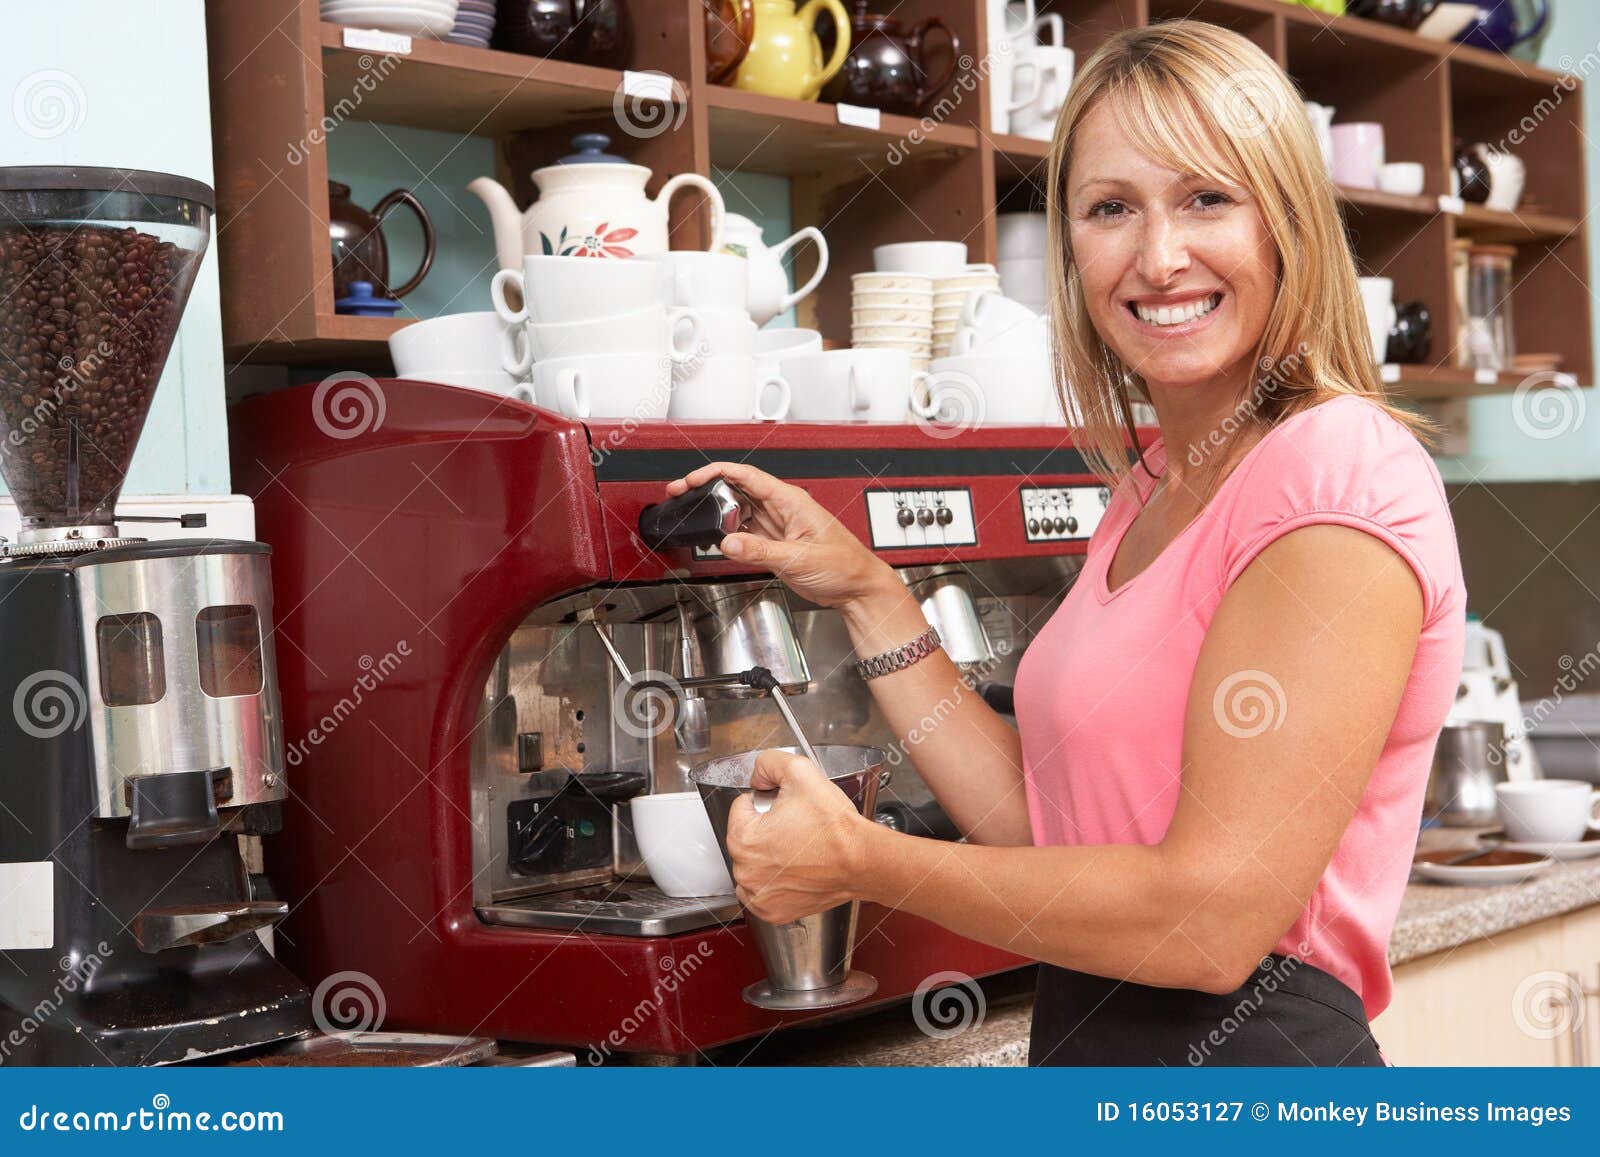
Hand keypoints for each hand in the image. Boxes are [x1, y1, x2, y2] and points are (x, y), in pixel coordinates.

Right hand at [664, 461, 897, 615]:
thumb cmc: (845, 566)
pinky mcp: (777, 543)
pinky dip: (730, 534)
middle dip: (709, 490)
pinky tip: (719, 540)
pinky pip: (747, 532)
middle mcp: (783, 509)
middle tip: (682, 494)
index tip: (692, 478)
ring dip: (718, 513)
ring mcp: (779, 526)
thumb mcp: (800, 558)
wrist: (858, 588)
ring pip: (740, 510)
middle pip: (738, 489)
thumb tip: (729, 542)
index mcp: (791, 500)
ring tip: (695, 516)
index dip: (715, 472)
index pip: (746, 475)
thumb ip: (761, 550)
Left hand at [724, 749, 876, 924]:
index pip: (741, 807)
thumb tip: (758, 775)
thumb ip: (769, 762)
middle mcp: (745, 872)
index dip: (766, 802)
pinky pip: (763, 890)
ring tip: (798, 849)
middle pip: (746, 836)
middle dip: (766, 829)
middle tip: (797, 828)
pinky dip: (775, 881)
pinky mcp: (773, 911)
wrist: (862, 861)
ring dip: (768, 856)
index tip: (788, 810)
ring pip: (753, 863)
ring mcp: (759, 895)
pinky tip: (796, 870)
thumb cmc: (835, 828)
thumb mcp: (801, 772)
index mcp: (743, 839)